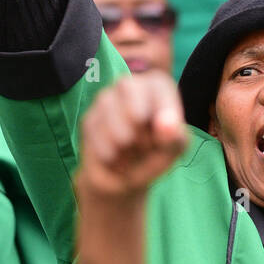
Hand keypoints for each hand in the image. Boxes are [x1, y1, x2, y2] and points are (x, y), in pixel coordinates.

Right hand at [76, 72, 187, 200]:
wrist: (123, 179)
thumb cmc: (154, 155)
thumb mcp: (173, 150)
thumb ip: (174, 137)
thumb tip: (167, 127)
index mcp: (156, 89)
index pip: (158, 85)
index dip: (163, 107)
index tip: (165, 130)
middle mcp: (129, 88)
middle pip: (128, 88)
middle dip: (136, 119)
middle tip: (143, 142)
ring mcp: (105, 101)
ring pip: (108, 109)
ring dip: (122, 139)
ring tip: (130, 151)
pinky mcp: (89, 118)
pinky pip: (95, 131)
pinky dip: (108, 150)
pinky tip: (114, 156)